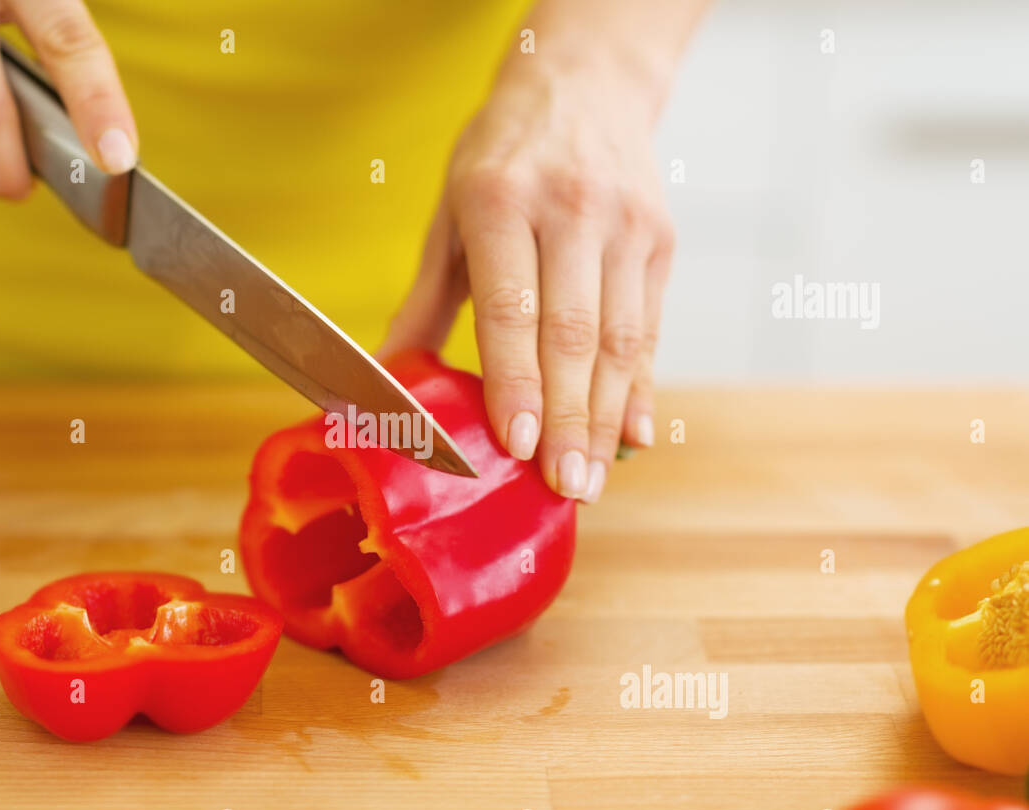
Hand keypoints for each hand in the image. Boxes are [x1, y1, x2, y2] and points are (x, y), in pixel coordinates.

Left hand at [383, 55, 675, 501]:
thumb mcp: (450, 212)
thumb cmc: (502, 154)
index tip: (521, 444)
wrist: (584, 82)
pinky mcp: (658, 240)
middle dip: (569, 421)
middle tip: (564, 488)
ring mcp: (625, 226)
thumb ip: (427, 300)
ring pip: (619, 340)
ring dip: (606, 418)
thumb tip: (389, 378)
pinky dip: (640, 385)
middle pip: (573, 336)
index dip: (518, 382)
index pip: (513, 309)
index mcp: (503, 202)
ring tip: (592, 479)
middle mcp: (571, 212)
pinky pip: (649, 327)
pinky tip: (633, 433)